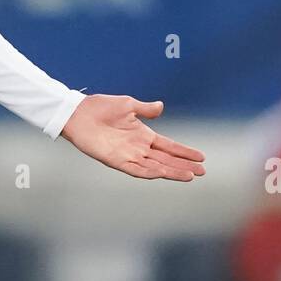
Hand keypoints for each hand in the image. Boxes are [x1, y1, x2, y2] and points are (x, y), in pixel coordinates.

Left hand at [59, 95, 204, 180]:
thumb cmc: (101, 107)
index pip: (169, 146)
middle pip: (166, 160)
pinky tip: (163, 174)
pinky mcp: (116, 161)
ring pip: (155, 167)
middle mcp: (139, 148)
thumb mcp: (128, 104)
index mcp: (143, 135)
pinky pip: (136, 170)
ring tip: (190, 176)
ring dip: (172, 172)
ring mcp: (128, 156)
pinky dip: (150, 172)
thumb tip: (161, 106)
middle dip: (184, 166)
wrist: (78, 113)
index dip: (184, 152)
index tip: (201, 157)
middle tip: (202, 172)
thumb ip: (145, 109)